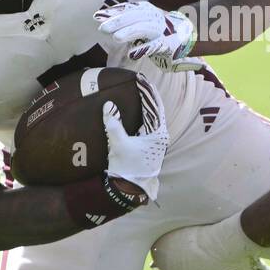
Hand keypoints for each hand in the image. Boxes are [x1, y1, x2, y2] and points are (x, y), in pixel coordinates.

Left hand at [95, 1, 200, 72]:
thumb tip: (99, 16)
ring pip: (143, 29)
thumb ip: (123, 18)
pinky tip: (131, 54)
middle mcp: (152, 16)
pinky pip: (154, 46)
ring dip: (129, 32)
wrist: (183, 34)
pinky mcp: (166, 44)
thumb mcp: (139, 20)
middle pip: (134, 17)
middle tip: (102, 28)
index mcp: (145, 9)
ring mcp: (160, 30)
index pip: (127, 8)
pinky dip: (143, 49)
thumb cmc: (154, 29)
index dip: (113, 12)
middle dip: (118, 21)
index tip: (97, 16)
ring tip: (116, 38)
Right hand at [101, 75, 168, 201]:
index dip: (148, 92)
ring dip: (146, 107)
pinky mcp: (150, 147)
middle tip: (139, 83)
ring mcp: (156, 143)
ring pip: (152, 119)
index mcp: (159, 134)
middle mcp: (161, 137)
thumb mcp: (118, 144)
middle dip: (147, 97)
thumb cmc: (127, 166)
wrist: (129, 188)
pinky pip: (148, 126)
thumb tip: (108, 105)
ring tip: (138, 93)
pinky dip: (143, 116)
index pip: (155, 107)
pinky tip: (136, 112)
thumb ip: (114, 124)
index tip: (141, 80)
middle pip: (155, 111)